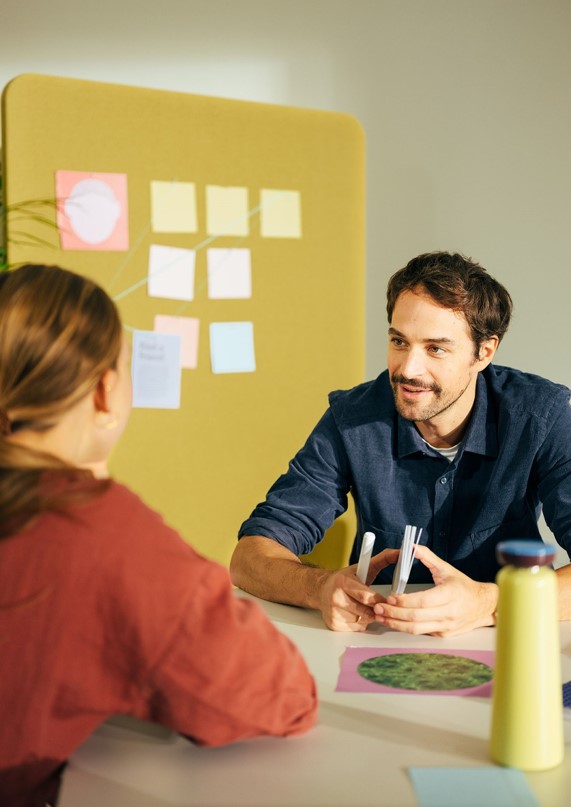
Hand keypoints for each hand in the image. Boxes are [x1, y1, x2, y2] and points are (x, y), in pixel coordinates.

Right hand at [318, 549, 399, 631]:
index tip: (388, 601)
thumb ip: (383, 559)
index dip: (380, 600)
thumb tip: (399, 553)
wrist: (321, 589)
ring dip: (368, 616)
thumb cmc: (345, 579)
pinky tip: (354, 613)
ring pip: (362, 621)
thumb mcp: (362, 567)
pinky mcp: (333, 624)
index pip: (366, 596)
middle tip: (378, 605)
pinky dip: (359, 623)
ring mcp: (333, 612)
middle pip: (365, 611)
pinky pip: (356, 628)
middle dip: (375, 609)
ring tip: (361, 606)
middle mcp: (336, 597)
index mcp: (343, 582)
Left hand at [373, 544, 497, 636]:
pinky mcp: (443, 634)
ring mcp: (446, 626)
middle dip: (394, 614)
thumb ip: (428, 557)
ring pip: (417, 629)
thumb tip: (411, 546)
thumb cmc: (463, 586)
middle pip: (416, 617)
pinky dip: (406, 628)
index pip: (424, 601)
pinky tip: (394, 621)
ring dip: (396, 624)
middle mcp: (448, 613)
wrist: (482, 605)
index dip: (405, 601)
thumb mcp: (446, 569)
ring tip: (381, 617)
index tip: (390, 598)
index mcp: (450, 595)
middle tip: (378, 608)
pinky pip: (421, 632)